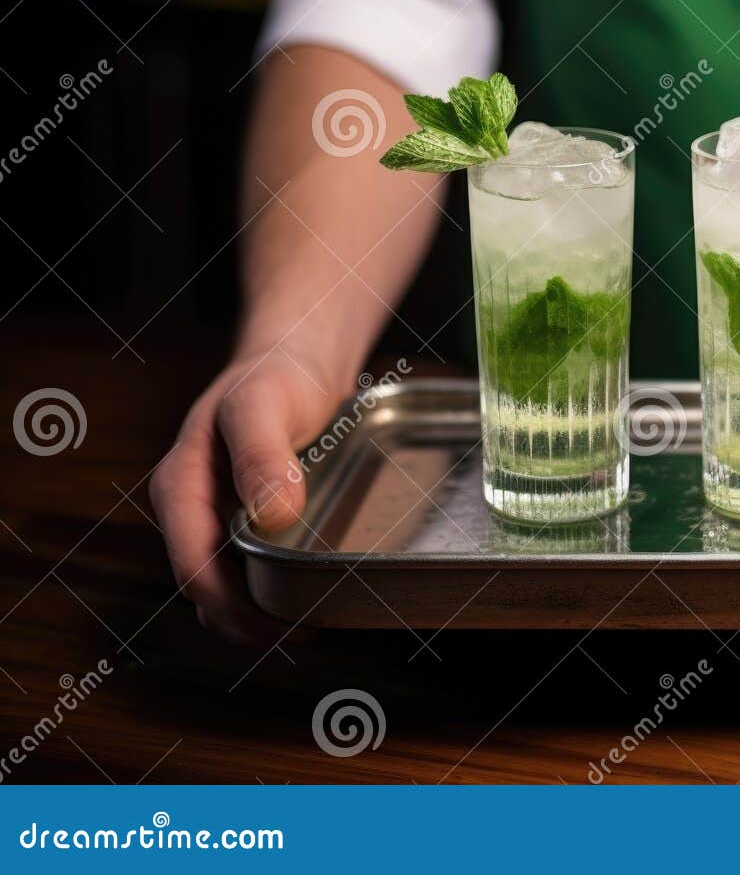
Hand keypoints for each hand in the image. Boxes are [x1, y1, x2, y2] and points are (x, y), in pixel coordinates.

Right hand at [149, 347, 346, 640]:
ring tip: (308, 627)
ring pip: (226, 583)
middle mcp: (192, 507)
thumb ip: (262, 455)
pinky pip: (248, 566)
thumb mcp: (264, 405)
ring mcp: (216, 514)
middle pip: (207, 586)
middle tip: (303, 634)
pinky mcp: (244, 516)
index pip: (193, 567)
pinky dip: (270, 590)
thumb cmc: (275, 374)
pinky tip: (307, 598)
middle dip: (247, 621)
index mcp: (180, 486)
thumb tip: (272, 516)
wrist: (296, 357)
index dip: (232, 608)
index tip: (280, 627)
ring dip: (258, 613)